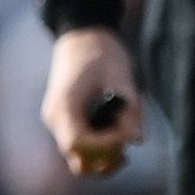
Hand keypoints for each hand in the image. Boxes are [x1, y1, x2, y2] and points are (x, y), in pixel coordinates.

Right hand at [42, 28, 145, 177]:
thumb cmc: (101, 52)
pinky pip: (86, 146)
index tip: (128, 132)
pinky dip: (105, 146)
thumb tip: (137, 140)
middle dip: (109, 155)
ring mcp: (61, 122)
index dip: (107, 145)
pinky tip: (124, 131)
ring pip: (82, 157)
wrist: (83, 35)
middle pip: (79, 159)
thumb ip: (131, 109)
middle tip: (131, 134)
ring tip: (129, 131)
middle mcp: (57, 120)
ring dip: (108, 154)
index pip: (80, 144)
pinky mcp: (70, 121)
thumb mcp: (121, 77)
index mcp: (63, 107)